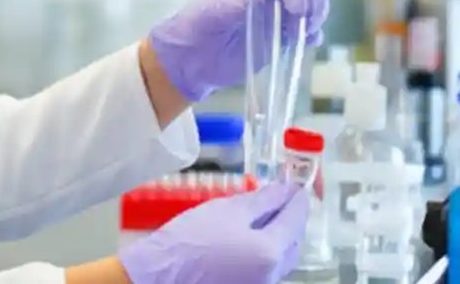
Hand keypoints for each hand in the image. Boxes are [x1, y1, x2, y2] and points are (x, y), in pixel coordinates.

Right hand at [119, 182, 309, 283]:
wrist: (161, 274)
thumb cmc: (191, 239)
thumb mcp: (227, 211)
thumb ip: (262, 200)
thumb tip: (284, 190)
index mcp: (271, 251)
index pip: (295, 219)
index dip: (297, 199)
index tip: (297, 185)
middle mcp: (272, 274)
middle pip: (293, 242)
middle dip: (291, 219)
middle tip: (283, 198)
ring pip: (281, 257)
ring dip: (279, 236)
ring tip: (266, 216)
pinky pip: (266, 268)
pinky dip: (265, 250)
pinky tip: (250, 237)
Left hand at [148, 0, 334, 101]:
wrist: (194, 60)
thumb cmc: (195, 29)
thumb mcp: (204, 17)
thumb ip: (225, 8)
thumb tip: (248, 3)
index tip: (296, 8)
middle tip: (312, 10)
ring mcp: (283, 7)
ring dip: (317, 13)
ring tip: (300, 33)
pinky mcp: (288, 31)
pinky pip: (312, 27)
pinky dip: (313, 34)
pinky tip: (302, 43)